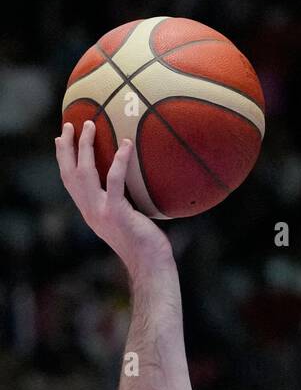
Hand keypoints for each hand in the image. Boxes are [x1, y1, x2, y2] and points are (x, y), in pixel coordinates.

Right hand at [55, 120, 170, 270]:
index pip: (69, 182)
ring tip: (91, 125)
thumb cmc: (145, 246)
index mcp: (90, 213)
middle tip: (71, 123)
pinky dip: (119, 160)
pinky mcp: (116, 212)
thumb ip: (119, 205)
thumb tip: (131, 186)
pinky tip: (126, 145)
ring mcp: (101, 212)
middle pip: (70, 173)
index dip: (63, 160)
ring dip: (85, 146)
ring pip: (85, 172)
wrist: (150, 266)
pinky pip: (114, 180)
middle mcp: (90, 211)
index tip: (61, 139)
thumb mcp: (125, 223)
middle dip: (68, 147)